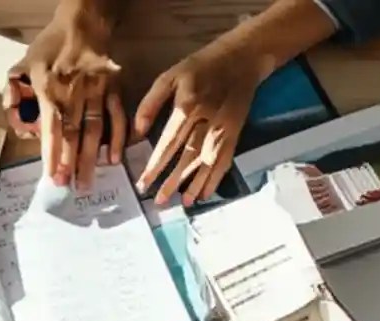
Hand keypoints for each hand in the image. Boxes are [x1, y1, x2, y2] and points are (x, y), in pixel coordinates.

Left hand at [3, 2, 125, 189]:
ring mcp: (98, 91)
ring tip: (87, 183)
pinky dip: (118, 139)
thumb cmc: (51, 47)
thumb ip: (13, 90)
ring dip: (91, 159)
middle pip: (74, 133)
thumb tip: (13, 115)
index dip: (52, 153)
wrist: (83, 22)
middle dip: (71, 163)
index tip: (52, 176)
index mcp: (50, 87)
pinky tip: (113, 160)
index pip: (51, 126)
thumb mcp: (24, 63)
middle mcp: (75, 92)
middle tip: (69, 188)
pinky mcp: (115, 88)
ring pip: (95, 130)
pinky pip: (118, 117)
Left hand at [134, 34, 272, 206]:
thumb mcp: (170, 76)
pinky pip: (225, 160)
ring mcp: (224, 128)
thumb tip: (138, 133)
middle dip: (172, 181)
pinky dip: (215, 178)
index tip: (143, 184)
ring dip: (195, 184)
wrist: (242, 58)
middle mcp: (207, 119)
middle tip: (158, 201)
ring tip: (182, 202)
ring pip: (207, 162)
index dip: (155, 165)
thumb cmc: (200, 66)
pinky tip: (205, 193)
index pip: (169, 142)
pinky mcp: (236, 133)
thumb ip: (151, 103)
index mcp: (188, 104)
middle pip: (188, 156)